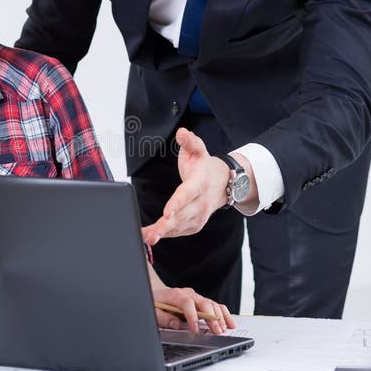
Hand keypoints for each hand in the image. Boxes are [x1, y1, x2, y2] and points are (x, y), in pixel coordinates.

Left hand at [141, 127, 230, 243]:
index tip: (166, 214)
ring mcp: (200, 216)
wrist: (224, 183)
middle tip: (151, 234)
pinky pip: (179, 232)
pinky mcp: (195, 225)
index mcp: (200, 183)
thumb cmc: (204, 166)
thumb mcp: (198, 150)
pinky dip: (165, 235)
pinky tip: (151, 237)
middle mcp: (201, 202)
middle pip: (182, 216)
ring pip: (179, 227)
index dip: (177, 204)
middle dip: (166, 226)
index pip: (187, 194)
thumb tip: (182, 132)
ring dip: (162, 233)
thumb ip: (190, 142)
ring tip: (146, 237)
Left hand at [148, 262, 233, 334]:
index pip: (186, 303)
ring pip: (212, 304)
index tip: (195, 329)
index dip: (192, 316)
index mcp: (175, 295)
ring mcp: (196, 297)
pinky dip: (223, 314)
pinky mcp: (201, 301)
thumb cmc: (156, 302)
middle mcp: (188, 294)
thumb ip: (164, 318)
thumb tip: (176, 325)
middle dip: (211, 318)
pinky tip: (229, 324)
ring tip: (224, 330)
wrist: (157, 292)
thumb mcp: (153, 310)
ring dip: (220, 317)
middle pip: (203, 303)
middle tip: (217, 331)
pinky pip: (215, 305)